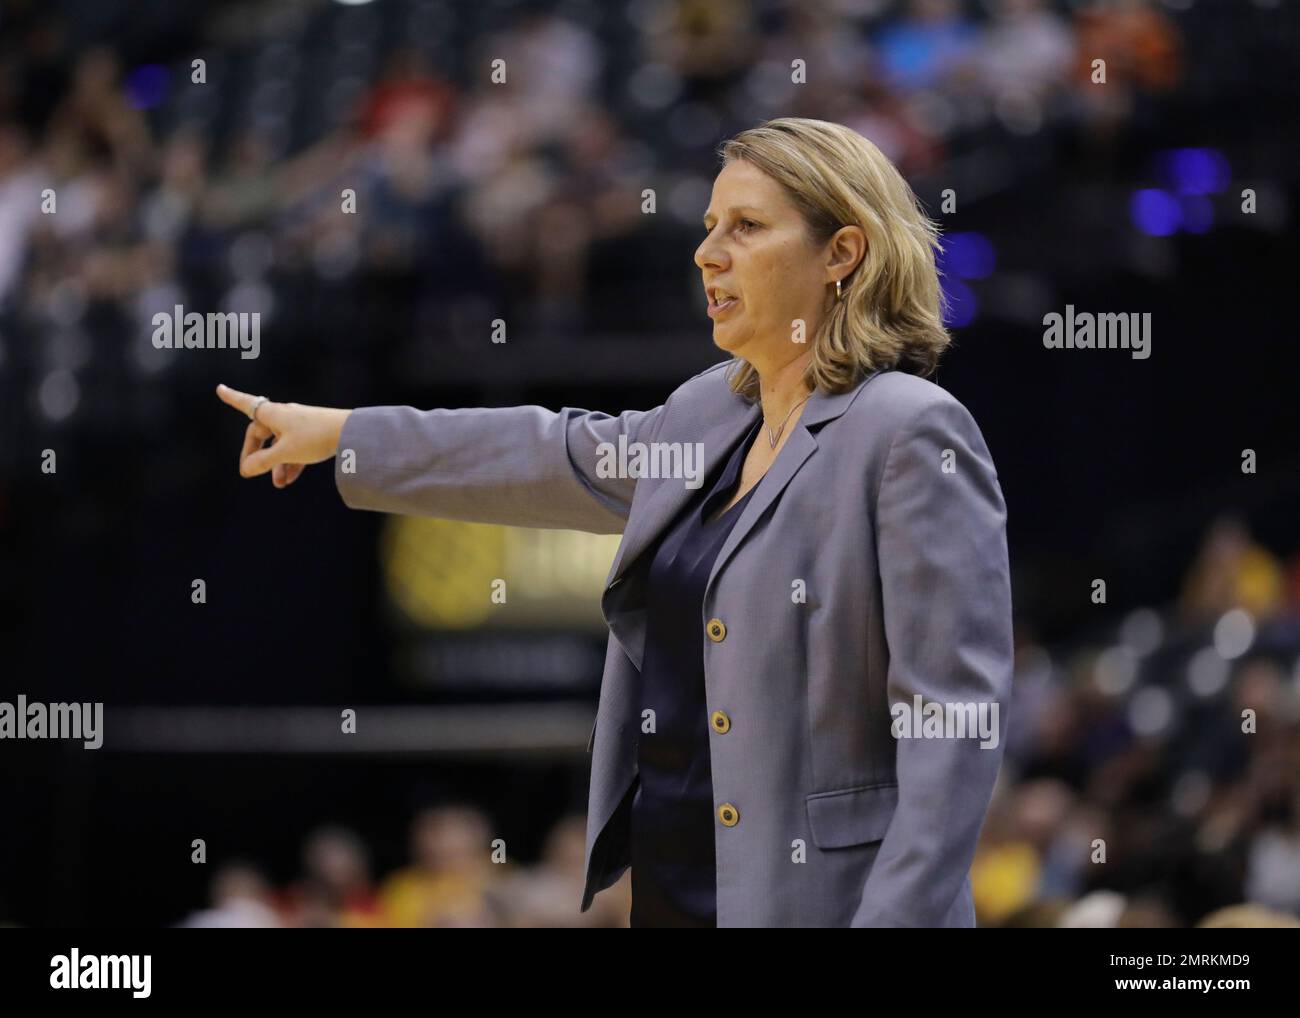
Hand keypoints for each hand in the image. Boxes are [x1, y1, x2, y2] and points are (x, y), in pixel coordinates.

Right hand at [215, 383, 351, 487]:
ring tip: (279, 484)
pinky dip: (291, 462)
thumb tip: (246, 469)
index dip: (232, 398)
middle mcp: (284, 415)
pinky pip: (295, 448)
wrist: (351, 432)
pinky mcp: (313, 433)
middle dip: (256, 455)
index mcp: (273, 413)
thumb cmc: (315, 437)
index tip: (220, 388)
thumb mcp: (285, 453)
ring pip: (279, 444)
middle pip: (261, 434)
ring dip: (276, 464)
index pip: (246, 404)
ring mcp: (299, 424)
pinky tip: (291, 479)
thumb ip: (263, 462)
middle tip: (250, 473)